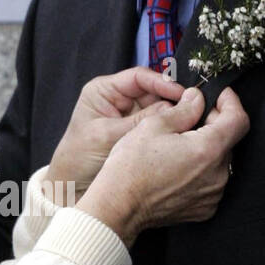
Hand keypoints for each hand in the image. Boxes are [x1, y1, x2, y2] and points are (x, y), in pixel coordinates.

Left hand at [45, 66, 186, 200]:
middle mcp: (120, 100)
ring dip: (173, 116)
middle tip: (193, 110)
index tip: (181, 93)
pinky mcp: (138, 135)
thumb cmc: (78, 158)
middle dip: (172, 101)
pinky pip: (158, 127)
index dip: (162, 83)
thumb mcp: (107, 136)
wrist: (71, 186)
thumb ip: (138, 122)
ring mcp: (130, 117)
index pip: (139, 78)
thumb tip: (172, 109)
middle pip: (154, 92)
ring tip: (191, 122)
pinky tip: (182, 134)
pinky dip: (170, 130)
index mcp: (104, 91)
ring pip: (160, 110)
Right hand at [76, 85, 249, 245]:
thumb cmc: (131, 168)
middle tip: (188, 118)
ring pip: (219, 161)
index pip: (238, 119)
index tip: (218, 96)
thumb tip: (197, 99)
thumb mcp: (154, 126)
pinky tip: (177, 168)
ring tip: (178, 146)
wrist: (118, 207)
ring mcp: (212, 195)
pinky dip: (200, 171)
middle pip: (228, 140)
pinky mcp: (204, 208)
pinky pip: (211, 182)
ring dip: (206, 148)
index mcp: (208, 150)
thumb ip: (184, 109)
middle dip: (212, 124)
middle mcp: (217, 175)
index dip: (230, 102)